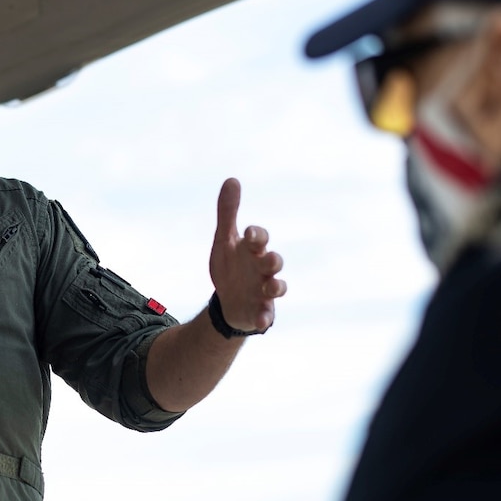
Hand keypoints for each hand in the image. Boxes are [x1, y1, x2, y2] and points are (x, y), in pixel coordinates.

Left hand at [209, 178, 285, 331]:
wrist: (229, 299)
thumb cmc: (231, 266)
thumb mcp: (224, 240)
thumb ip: (228, 212)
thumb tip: (232, 179)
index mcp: (253, 250)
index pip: (259, 238)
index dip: (256, 235)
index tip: (248, 233)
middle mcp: (262, 268)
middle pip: (273, 261)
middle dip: (272, 259)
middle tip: (267, 258)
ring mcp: (264, 289)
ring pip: (276, 286)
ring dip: (275, 286)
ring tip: (270, 286)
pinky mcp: (261, 309)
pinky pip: (266, 314)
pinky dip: (265, 317)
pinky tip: (260, 321)